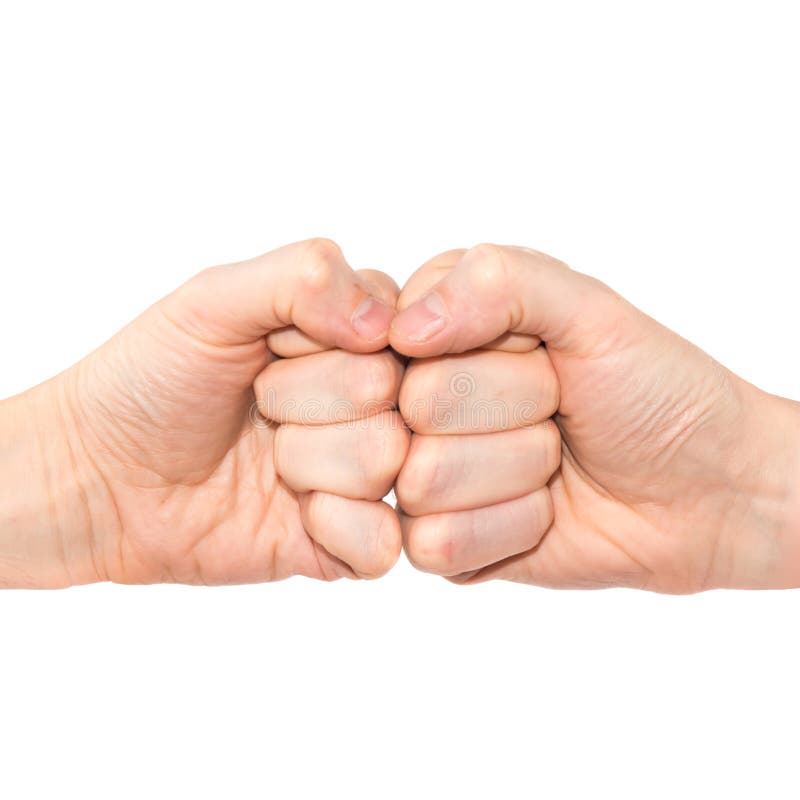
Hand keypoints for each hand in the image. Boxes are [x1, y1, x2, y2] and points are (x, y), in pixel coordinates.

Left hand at [1, 239, 406, 586]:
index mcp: (354, 339)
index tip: (270, 352)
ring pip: (388, 461)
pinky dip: (333, 529)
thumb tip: (384, 321)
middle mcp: (372, 406)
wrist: (99, 477)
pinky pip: (383, 540)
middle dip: (305, 401)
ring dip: (306, 461)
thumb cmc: (151, 380)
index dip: (322, 348)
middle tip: (257, 408)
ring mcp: (365, 476)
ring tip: (264, 459)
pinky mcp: (350, 542)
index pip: (401, 332)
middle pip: (396, 397)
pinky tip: (291, 513)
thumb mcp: (213, 300)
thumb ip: (304, 276)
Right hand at [390, 245, 799, 591]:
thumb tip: (405, 329)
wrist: (708, 489)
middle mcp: (422, 400)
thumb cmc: (653, 390)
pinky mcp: (442, 542)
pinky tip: (544, 512)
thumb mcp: (589, 308)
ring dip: (519, 470)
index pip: (402, 332)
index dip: (490, 348)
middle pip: (419, 405)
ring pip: (426, 479)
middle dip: (516, 407)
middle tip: (560, 409)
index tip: (540, 350)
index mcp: (442, 329)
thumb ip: (497, 282)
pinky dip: (512, 527)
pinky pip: (437, 543)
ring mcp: (426, 473)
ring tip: (556, 459)